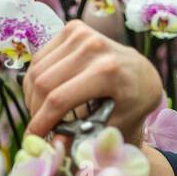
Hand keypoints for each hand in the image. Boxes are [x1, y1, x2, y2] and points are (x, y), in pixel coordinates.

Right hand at [22, 20, 163, 141]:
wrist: (143, 75)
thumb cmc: (132, 103)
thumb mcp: (116, 125)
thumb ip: (85, 136)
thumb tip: (55, 146)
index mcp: (108, 71)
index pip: (60, 99)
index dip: (41, 122)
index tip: (32, 139)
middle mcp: (94, 47)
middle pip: (43, 84)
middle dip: (35, 111)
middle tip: (38, 129)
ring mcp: (82, 34)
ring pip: (37, 71)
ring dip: (33, 96)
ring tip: (43, 113)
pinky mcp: (73, 29)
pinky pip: (40, 59)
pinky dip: (36, 81)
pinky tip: (45, 95)